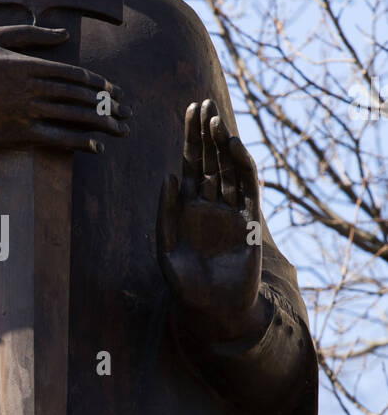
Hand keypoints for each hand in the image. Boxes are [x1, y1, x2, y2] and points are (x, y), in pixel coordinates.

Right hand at [0, 24, 128, 153]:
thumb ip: (28, 34)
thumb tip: (61, 33)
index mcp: (28, 62)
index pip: (74, 73)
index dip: (97, 83)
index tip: (113, 91)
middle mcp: (34, 87)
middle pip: (81, 96)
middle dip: (107, 105)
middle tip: (127, 112)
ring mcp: (28, 112)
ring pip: (75, 118)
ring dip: (102, 124)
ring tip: (121, 130)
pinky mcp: (19, 134)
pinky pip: (57, 140)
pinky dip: (80, 144)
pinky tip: (96, 148)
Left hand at [157, 100, 264, 340]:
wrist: (212, 312)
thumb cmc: (185, 286)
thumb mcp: (165, 249)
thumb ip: (165, 213)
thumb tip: (170, 175)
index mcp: (187, 207)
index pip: (190, 163)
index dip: (191, 137)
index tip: (190, 109)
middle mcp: (210, 205)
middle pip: (210, 160)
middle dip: (207, 133)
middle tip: (205, 103)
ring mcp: (230, 212)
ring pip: (229, 170)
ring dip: (224, 145)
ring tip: (217, 121)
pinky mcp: (249, 223)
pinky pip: (247, 189)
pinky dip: (243, 168)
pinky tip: (234, 149)